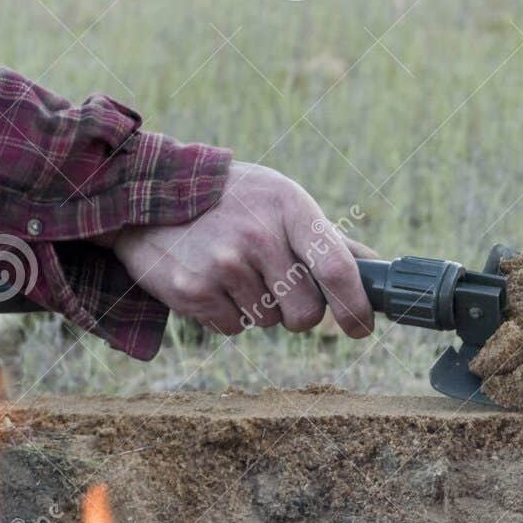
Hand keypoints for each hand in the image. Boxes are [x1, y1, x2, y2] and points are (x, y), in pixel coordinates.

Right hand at [110, 161, 374, 336]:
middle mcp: (259, 234)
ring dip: (259, 308)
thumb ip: (327, 238)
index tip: (361, 329)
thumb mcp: (280, 200)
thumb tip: (375, 267)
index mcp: (289, 207)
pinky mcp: (193, 289)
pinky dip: (227, 315)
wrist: (147, 193)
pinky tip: (210, 280)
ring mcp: (224, 263)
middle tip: (277, 286)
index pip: (337, 269)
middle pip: (307, 314)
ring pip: (269, 323)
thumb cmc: (232, 200)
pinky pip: (234, 329)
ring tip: (234, 270)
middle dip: (299, 313)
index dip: (355, 308)